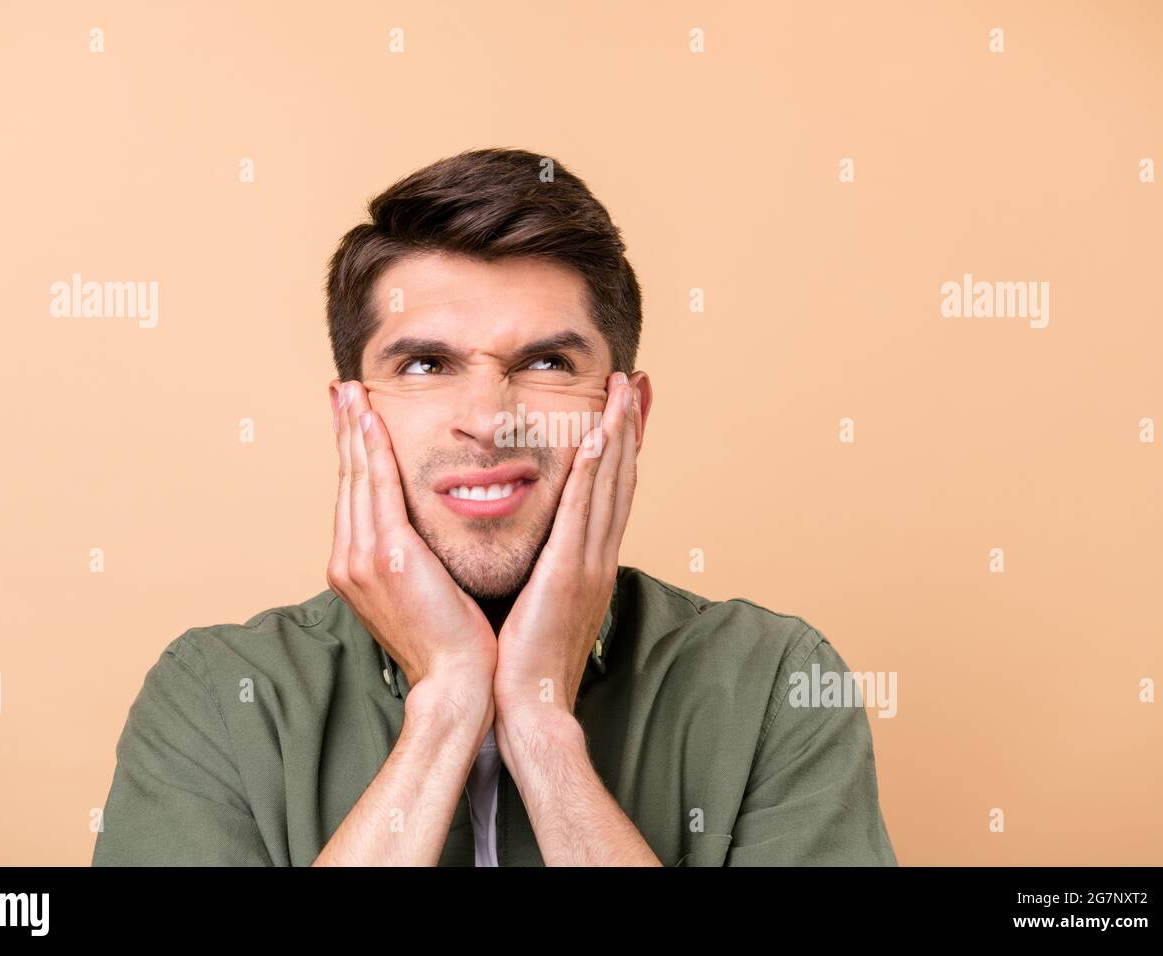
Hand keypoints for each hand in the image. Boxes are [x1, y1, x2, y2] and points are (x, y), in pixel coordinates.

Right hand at [326, 381, 497, 703]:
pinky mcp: (390, 555)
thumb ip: (413, 559)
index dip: (352, 455)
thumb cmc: (452, 641)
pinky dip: (375, 451)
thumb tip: (421, 536)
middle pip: (348, 480)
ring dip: (354, 430)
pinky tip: (372, 421)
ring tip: (352, 393)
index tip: (352, 420)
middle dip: (345, 432)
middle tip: (342, 389)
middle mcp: (349, 560)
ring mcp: (363, 558)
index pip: (355, 498)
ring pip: (358, 478)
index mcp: (355, 569)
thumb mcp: (423, 593)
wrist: (457, 682)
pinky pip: (379, 489)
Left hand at [492, 371, 639, 727]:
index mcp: (590, 564)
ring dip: (618, 435)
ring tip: (624, 390)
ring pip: (609, 487)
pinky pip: (582, 515)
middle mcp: (598, 558)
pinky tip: (596, 440)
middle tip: (635, 381)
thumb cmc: (526, 662)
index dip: (621, 449)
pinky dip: (594, 474)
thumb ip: (544, 571)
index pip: (611, 494)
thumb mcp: (541, 605)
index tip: (625, 409)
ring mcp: (588, 565)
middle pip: (621, 479)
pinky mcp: (567, 576)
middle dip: (629, 427)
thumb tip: (538, 550)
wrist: (530, 707)